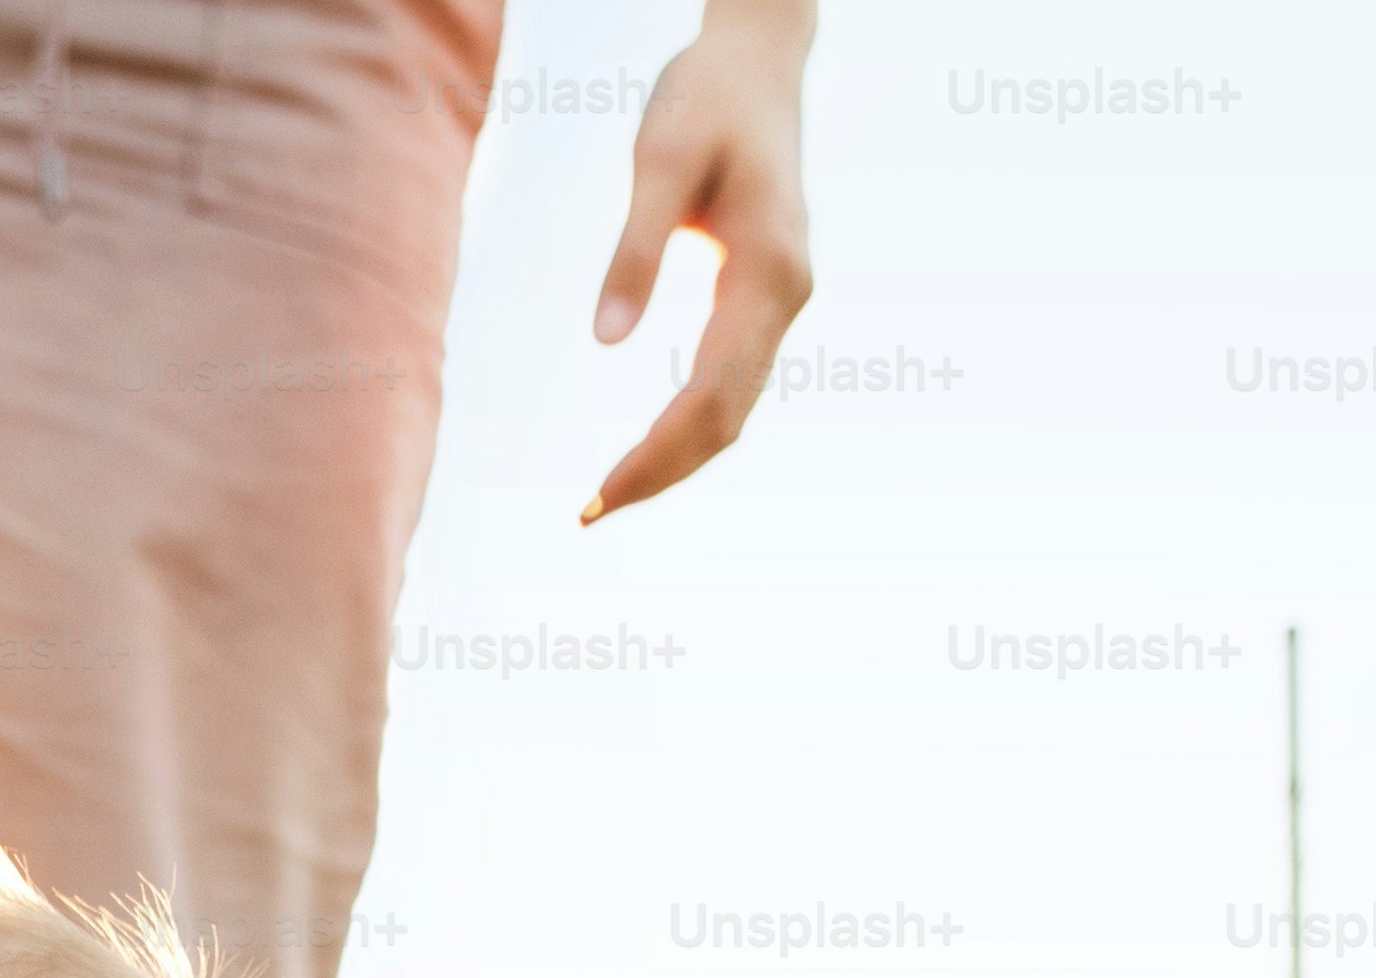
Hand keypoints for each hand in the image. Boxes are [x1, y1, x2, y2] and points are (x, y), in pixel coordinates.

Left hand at [582, 0, 818, 522]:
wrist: (760, 61)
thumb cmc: (705, 97)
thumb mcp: (659, 158)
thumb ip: (634, 251)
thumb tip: (605, 344)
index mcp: (769, 272)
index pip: (710, 395)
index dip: (655, 456)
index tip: (597, 499)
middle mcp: (789, 296)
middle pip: (728, 419)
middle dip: (661, 474)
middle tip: (587, 518)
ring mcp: (784, 299)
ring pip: (736, 407)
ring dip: (677, 458)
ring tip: (608, 496)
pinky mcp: (767, 296)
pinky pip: (734, 381)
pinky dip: (692, 424)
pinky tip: (648, 449)